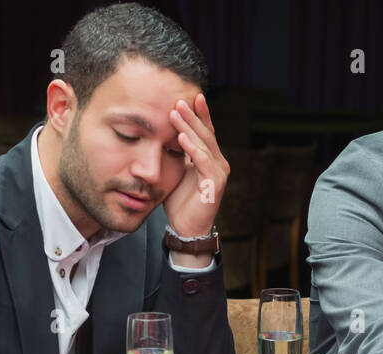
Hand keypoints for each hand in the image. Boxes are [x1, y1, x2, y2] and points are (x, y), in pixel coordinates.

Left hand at [162, 94, 229, 248]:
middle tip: (179, 99)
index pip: (205, 131)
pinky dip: (192, 148)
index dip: (198, 113)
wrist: (187, 228)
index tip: (189, 95)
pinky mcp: (215, 183)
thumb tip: (164, 135)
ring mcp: (218, 172)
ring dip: (189, 126)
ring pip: (204, 143)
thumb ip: (176, 154)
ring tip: (176, 112)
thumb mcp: (177, 172)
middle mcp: (218, 162)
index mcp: (210, 158)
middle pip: (205, 132)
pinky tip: (181, 137)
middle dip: (192, 115)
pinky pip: (203, 161)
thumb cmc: (181, 202)